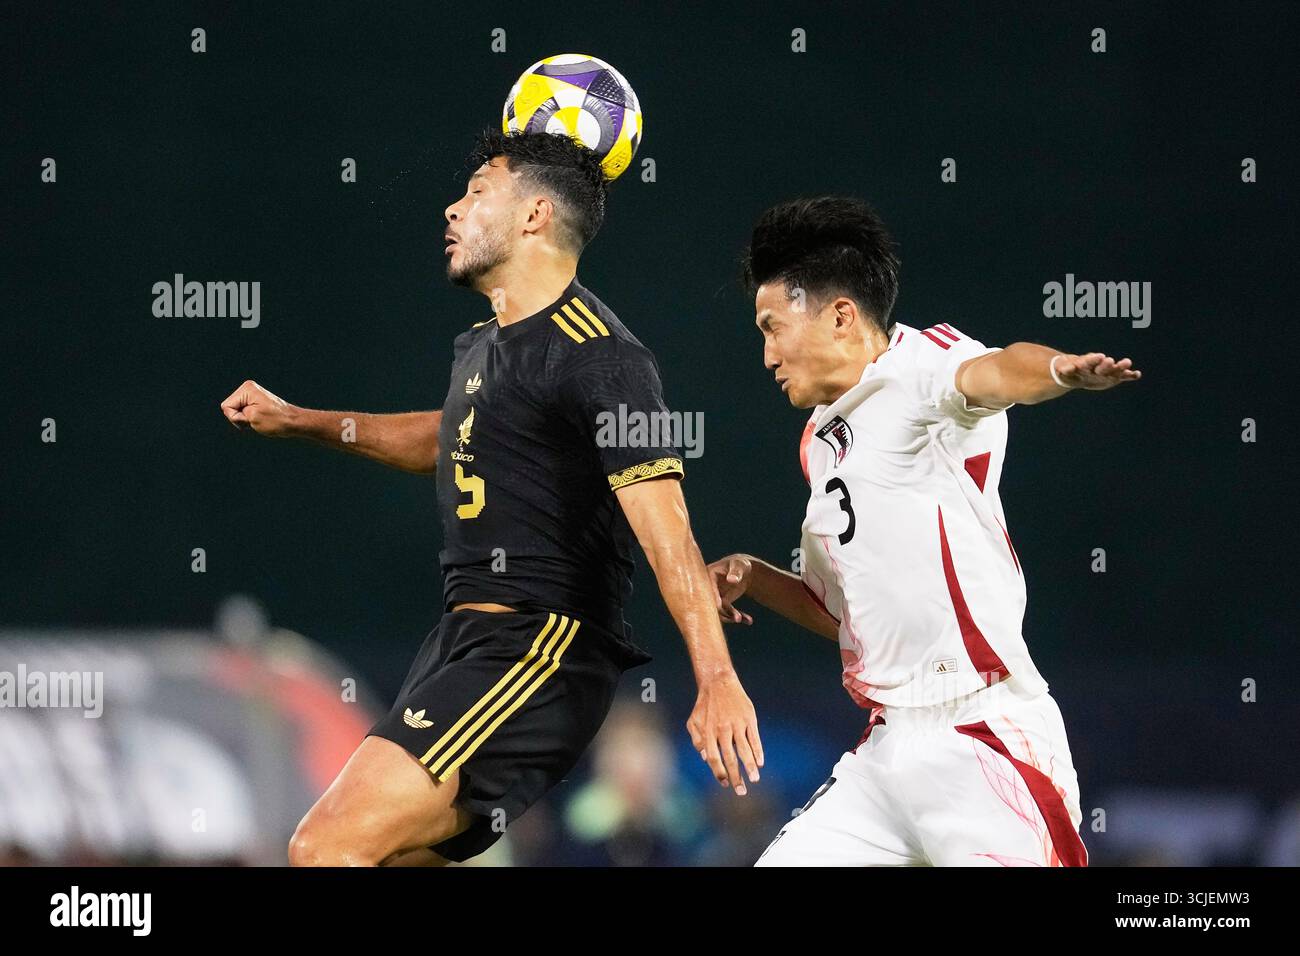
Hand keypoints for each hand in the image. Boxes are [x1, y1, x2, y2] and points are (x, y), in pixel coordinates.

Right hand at [220, 380, 298, 435]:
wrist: (293, 421)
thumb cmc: (275, 421)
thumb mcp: (250, 418)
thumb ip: (234, 414)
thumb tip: (232, 411)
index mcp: (247, 389)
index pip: (226, 406)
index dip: (236, 417)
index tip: (252, 417)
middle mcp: (248, 388)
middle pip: (229, 407)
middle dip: (240, 417)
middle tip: (257, 419)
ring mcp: (252, 394)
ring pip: (236, 411)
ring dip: (245, 419)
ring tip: (260, 419)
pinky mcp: (255, 400)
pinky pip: (242, 412)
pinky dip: (249, 418)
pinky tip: (261, 418)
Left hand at [687, 672, 762, 794]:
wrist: (718, 681)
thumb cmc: (704, 705)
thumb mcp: (693, 721)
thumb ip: (697, 740)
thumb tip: (706, 758)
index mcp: (708, 732)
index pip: (714, 758)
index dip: (719, 773)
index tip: (725, 784)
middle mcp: (722, 729)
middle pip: (730, 758)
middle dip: (736, 777)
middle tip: (741, 792)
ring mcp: (737, 724)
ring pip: (744, 750)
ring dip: (750, 767)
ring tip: (755, 779)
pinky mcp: (749, 718)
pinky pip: (754, 737)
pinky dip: (758, 751)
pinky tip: (760, 762)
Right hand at [707, 554, 753, 625]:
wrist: (743, 569)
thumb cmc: (739, 564)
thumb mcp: (738, 565)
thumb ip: (735, 572)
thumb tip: (731, 580)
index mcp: (707, 577)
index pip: (708, 592)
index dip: (714, 600)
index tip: (722, 608)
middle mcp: (708, 589)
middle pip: (712, 604)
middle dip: (724, 614)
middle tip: (737, 619)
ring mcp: (715, 597)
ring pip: (721, 612)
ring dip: (732, 617)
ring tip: (746, 619)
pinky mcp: (722, 603)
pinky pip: (728, 613)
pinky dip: (739, 616)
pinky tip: (749, 620)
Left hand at [1053, 353, 1140, 389]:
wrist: (1075, 372)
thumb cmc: (1068, 371)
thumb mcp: (1064, 371)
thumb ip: (1065, 369)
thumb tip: (1063, 370)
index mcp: (1085, 364)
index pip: (1090, 361)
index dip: (1094, 360)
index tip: (1100, 357)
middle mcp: (1096, 366)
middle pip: (1102, 365)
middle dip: (1106, 364)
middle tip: (1110, 361)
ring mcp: (1105, 371)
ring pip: (1114, 368)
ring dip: (1120, 366)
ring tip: (1128, 363)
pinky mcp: (1112, 377)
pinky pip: (1122, 376)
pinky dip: (1129, 375)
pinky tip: (1137, 374)